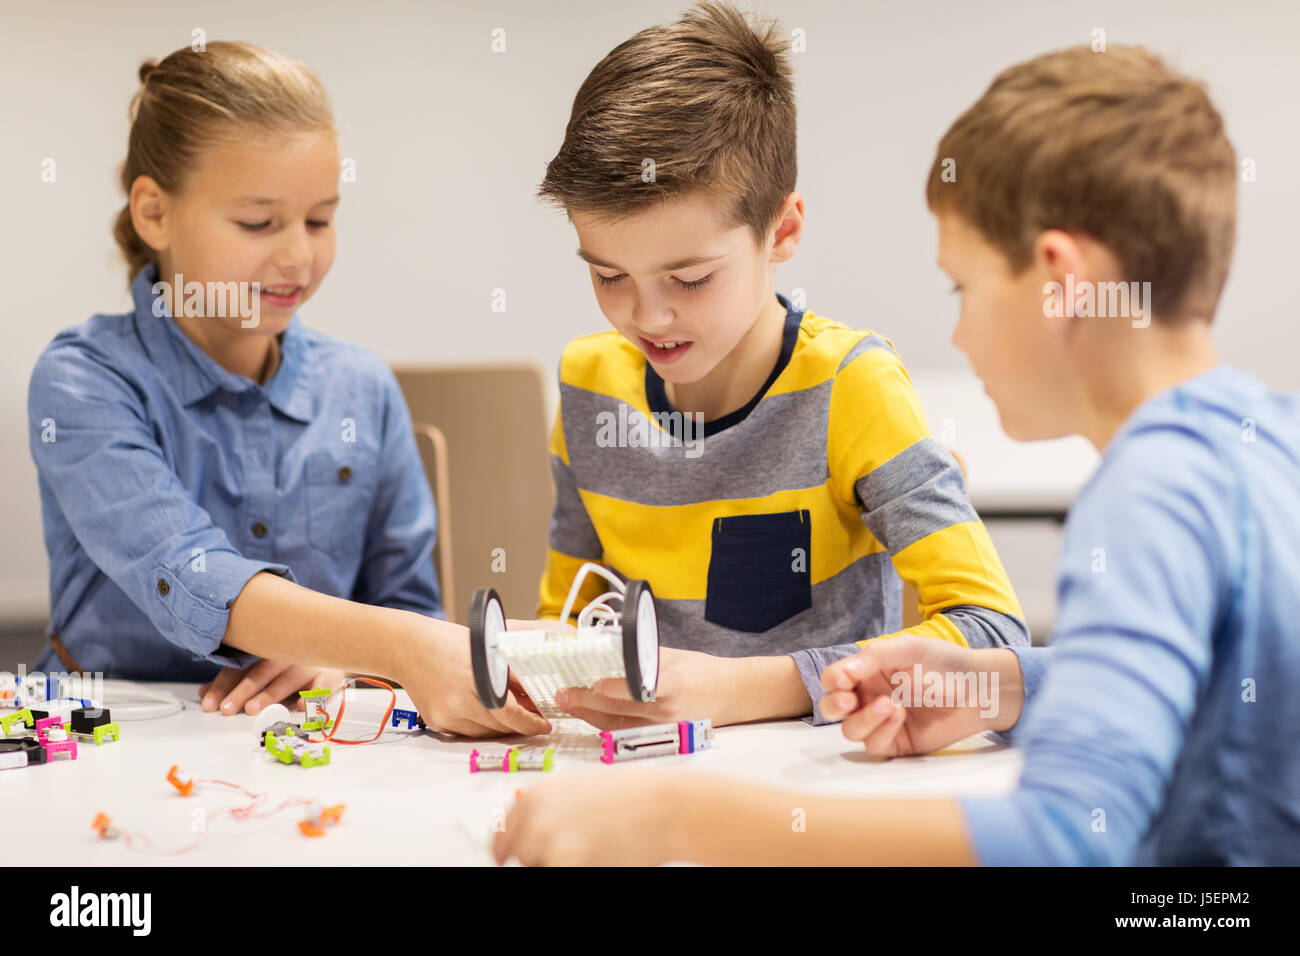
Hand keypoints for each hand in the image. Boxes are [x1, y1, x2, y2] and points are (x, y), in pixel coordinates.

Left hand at [199, 661, 344, 715]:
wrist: (332, 650)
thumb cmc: (291, 662)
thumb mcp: (260, 667)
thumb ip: (234, 679)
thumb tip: (203, 693)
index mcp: (266, 649)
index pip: (240, 667)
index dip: (223, 685)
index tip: (210, 704)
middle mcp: (286, 654)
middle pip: (261, 672)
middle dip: (242, 691)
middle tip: (227, 708)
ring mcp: (308, 665)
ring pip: (287, 679)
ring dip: (270, 694)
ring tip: (253, 708)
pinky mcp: (328, 677)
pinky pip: (322, 686)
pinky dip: (313, 696)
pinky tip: (302, 706)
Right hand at [396, 619, 551, 737]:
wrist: (408, 648)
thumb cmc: (448, 643)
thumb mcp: (487, 650)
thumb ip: (512, 674)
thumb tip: (536, 693)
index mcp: (475, 681)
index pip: (510, 714)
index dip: (531, 723)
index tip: (546, 725)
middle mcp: (459, 703)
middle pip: (500, 727)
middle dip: (521, 725)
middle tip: (536, 719)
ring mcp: (446, 716)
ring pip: (485, 733)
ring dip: (502, 727)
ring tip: (514, 715)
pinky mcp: (437, 722)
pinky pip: (467, 732)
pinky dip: (482, 726)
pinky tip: (488, 713)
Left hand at [493, 772, 686, 865]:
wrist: (663, 807)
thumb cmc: (632, 796)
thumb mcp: (578, 790)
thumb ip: (549, 808)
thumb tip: (530, 828)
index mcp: (535, 795)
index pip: (501, 834)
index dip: (509, 850)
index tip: (510, 859)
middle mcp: (534, 817)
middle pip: (519, 855)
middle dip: (539, 857)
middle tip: (569, 853)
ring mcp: (546, 842)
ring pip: (538, 866)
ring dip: (557, 863)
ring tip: (591, 850)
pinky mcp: (563, 863)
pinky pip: (556, 870)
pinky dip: (576, 866)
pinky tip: (597, 858)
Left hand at [555, 646, 734, 728]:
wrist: (732, 695)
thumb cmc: (701, 670)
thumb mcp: (673, 655)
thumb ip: (641, 655)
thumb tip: (605, 648)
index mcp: (672, 683)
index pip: (636, 687)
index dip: (609, 687)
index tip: (588, 682)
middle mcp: (667, 710)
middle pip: (618, 709)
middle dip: (586, 702)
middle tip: (562, 694)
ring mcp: (664, 728)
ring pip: (617, 725)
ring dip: (589, 715)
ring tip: (568, 704)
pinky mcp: (662, 737)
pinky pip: (626, 732)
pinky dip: (605, 723)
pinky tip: (589, 715)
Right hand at [818, 636, 1022, 755]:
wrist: (979, 688)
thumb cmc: (944, 663)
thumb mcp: (907, 649)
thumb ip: (872, 657)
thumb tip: (841, 673)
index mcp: (866, 672)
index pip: (833, 679)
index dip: (832, 680)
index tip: (844, 678)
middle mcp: (869, 697)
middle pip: (831, 709)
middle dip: (834, 706)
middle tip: (848, 699)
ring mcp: (882, 722)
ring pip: (851, 730)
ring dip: (864, 718)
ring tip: (890, 705)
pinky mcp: (898, 743)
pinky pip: (875, 745)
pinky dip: (882, 730)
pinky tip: (900, 714)